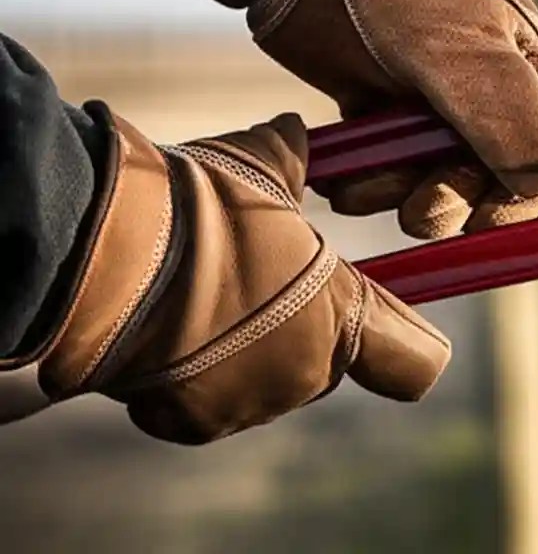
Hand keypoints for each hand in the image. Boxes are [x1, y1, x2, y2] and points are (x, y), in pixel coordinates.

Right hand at [22, 105, 449, 444]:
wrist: (104, 254)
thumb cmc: (200, 205)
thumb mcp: (261, 162)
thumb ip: (294, 156)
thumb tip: (295, 132)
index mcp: (341, 318)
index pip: (415, 363)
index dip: (406, 343)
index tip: (391, 323)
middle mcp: (304, 375)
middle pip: (324, 362)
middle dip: (298, 327)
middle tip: (251, 279)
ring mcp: (244, 407)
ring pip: (262, 380)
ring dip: (242, 347)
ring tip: (195, 295)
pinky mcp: (184, 423)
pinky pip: (202, 402)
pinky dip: (187, 373)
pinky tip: (161, 329)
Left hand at [188, 0, 537, 238]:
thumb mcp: (462, 57)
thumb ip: (515, 123)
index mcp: (533, 72)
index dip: (526, 198)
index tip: (484, 214)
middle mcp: (495, 96)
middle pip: (496, 184)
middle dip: (454, 202)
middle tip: (417, 207)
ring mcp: (442, 112)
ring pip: (439, 189)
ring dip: (403, 199)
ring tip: (364, 184)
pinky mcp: (394, 124)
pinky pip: (394, 178)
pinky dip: (372, 188)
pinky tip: (345, 180)